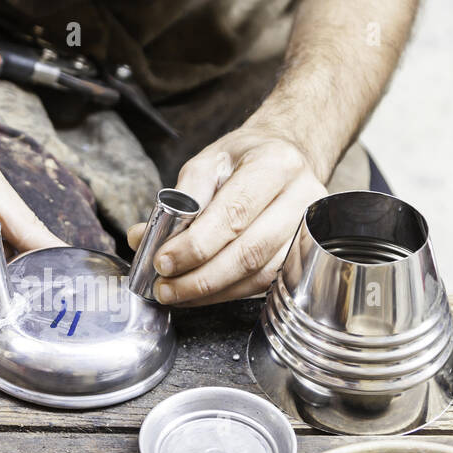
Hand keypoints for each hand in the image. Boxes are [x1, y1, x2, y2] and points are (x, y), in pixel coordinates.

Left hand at [128, 123, 326, 305]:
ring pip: (258, 275)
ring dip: (211, 292)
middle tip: (164, 287)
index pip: (234, 214)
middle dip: (200, 278)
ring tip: (175, 293)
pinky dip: (227, 293)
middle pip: (249, 252)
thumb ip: (178, 200)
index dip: (196, 245)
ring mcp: (308, 231)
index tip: (163, 261)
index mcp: (275, 165)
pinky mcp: (304, 255)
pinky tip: (200, 294)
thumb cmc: (244, 159)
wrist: (285, 158)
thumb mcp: (209, 162)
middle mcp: (301, 199)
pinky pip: (264, 284)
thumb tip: (144, 238)